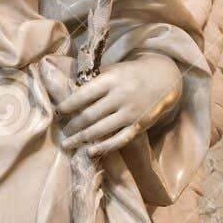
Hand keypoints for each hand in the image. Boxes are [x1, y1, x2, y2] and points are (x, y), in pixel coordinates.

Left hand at [54, 55, 181, 156]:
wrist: (164, 79)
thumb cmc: (131, 74)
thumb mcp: (114, 70)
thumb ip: (94, 80)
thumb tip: (68, 92)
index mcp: (111, 79)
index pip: (83, 94)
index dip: (67, 105)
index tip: (58, 112)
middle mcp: (120, 96)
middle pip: (89, 116)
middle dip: (72, 126)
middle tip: (62, 131)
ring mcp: (130, 112)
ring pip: (100, 130)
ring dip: (81, 139)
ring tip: (68, 144)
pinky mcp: (139, 125)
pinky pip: (119, 140)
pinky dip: (103, 147)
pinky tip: (90, 152)